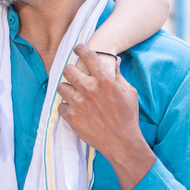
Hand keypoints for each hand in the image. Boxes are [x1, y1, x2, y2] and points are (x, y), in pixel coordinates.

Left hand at [57, 45, 154, 189]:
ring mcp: (78, 103)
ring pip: (61, 86)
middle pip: (68, 69)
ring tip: (74, 93)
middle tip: (75, 76)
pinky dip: (66, 106)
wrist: (122, 142)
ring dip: (67, 88)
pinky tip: (74, 109)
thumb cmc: (128, 116)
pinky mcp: (71, 117)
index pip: (87, 55)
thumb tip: (114, 60)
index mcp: (104, 80)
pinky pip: (60, 105)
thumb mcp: (129, 93)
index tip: (78, 48)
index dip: (81, 48)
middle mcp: (89, 89)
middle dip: (72, 71)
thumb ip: (118, 75)